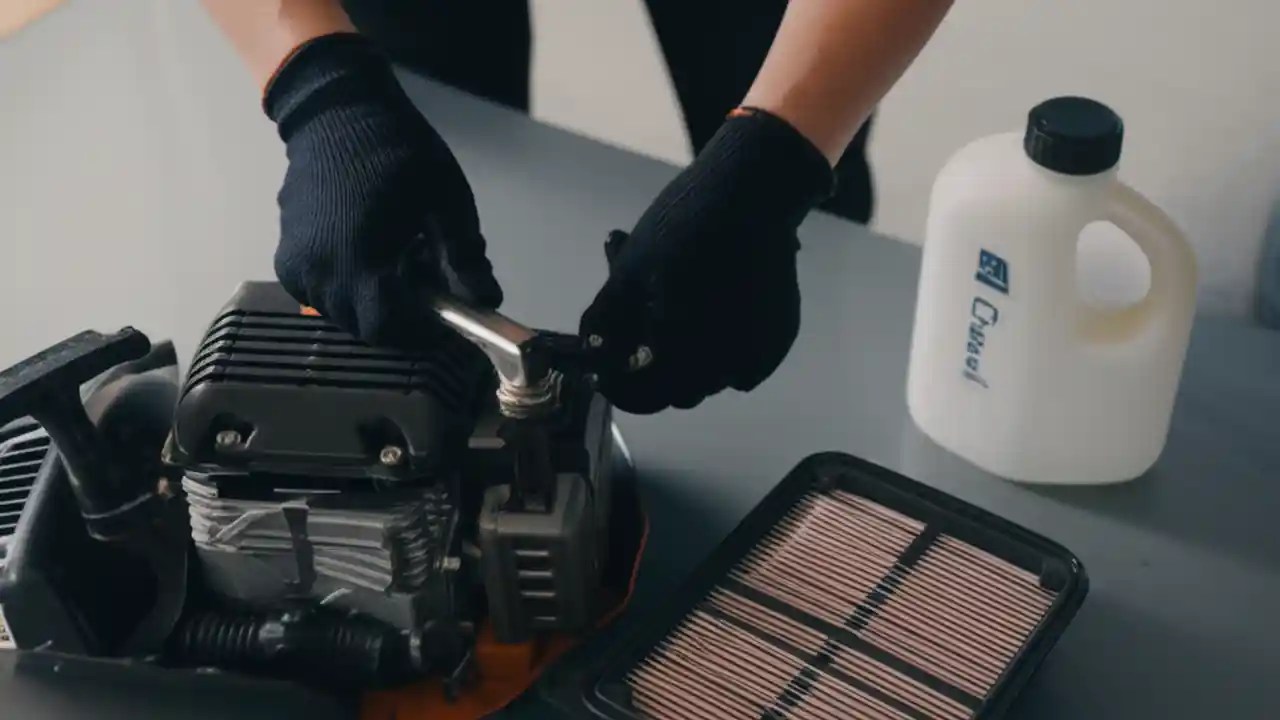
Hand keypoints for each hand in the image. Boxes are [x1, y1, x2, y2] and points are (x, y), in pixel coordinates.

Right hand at [264, 33, 501, 348]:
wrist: (337, 113)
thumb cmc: (397, 150)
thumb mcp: (445, 199)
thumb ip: (464, 255)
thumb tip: (488, 301)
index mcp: (357, 256)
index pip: (387, 326)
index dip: (421, 332)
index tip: (446, 318)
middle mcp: (318, 270)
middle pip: (365, 327)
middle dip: (401, 319)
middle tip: (428, 287)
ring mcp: (296, 266)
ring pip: (343, 315)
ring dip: (374, 306)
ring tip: (399, 267)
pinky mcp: (286, 260)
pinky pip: (321, 297)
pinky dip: (349, 292)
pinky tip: (371, 260)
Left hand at [579, 108, 833, 413]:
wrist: (753, 194)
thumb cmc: (683, 229)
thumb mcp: (628, 272)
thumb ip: (606, 325)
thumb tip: (594, 359)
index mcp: (685, 354)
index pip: (645, 397)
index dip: (621, 388)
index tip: (607, 372)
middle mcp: (726, 366)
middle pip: (680, 391)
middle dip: (656, 371)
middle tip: (642, 335)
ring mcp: (759, 354)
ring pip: (713, 378)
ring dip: (691, 361)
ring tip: (680, 317)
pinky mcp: (779, 337)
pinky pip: (744, 360)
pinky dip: (725, 347)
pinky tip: (715, 311)